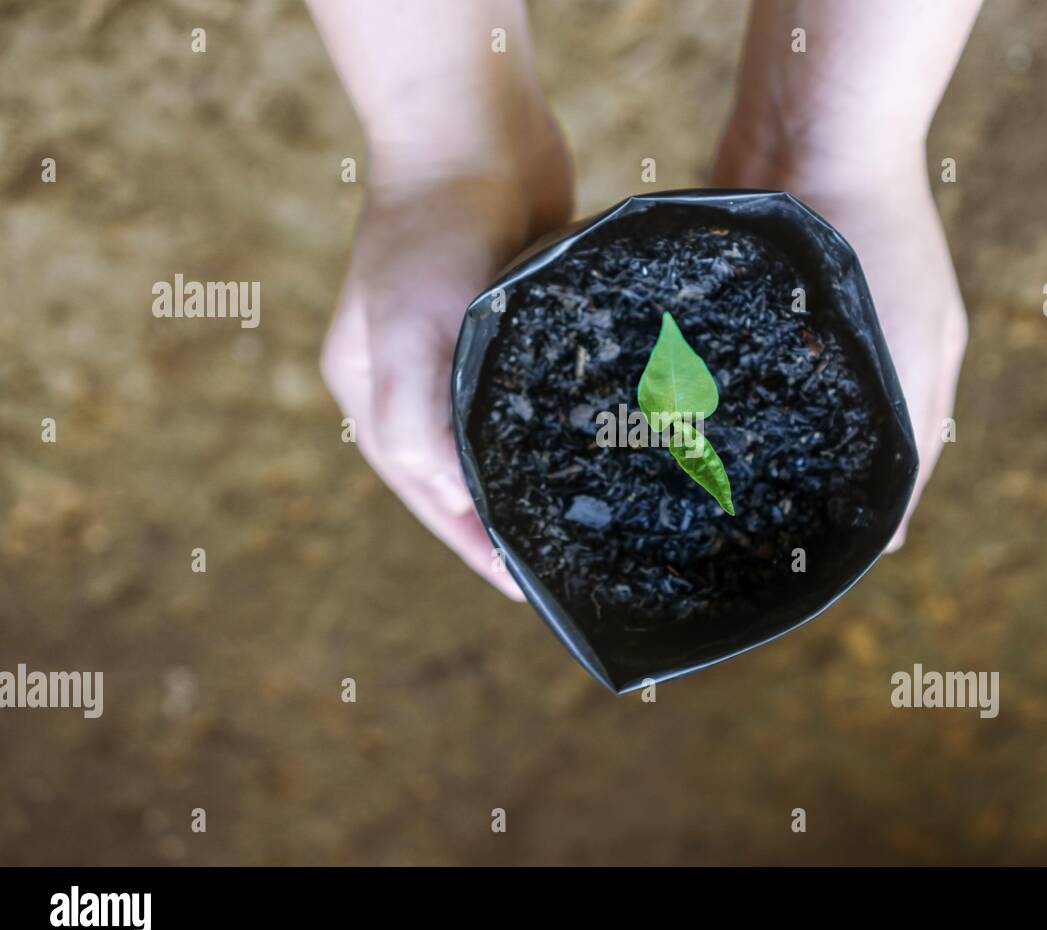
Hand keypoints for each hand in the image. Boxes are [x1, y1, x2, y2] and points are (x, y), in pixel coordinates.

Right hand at [321, 140, 570, 599]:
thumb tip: (459, 506)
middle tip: (560, 568)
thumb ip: (418, 425)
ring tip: (580, 524)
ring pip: (496, 442)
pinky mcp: (509, 329)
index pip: (423, 496)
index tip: (524, 590)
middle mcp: (411, 383)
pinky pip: (529, 398)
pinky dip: (552, 430)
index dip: (472, 548)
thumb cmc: (432, 234)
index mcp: (371, 396)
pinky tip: (590, 451)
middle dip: (503, 525)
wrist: (474, 137)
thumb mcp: (406, 334)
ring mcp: (458, 355)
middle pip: (457, 478)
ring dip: (530, 481)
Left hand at [712, 0, 977, 550]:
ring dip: (744, 445)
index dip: (848, 523)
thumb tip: (889, 539)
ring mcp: (802, 330)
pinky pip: (729, 366)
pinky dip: (715, 395)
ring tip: (703, 497)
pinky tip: (681, 430)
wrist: (815, 134)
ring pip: (769, 411)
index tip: (809, 568)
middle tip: (740, 540)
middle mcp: (856, 360)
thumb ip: (908, 438)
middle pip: (821, 445)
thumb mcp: (915, 350)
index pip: (880, 474)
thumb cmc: (876, 239)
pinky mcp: (749, 304)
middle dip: (787, 488)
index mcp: (907, 375)